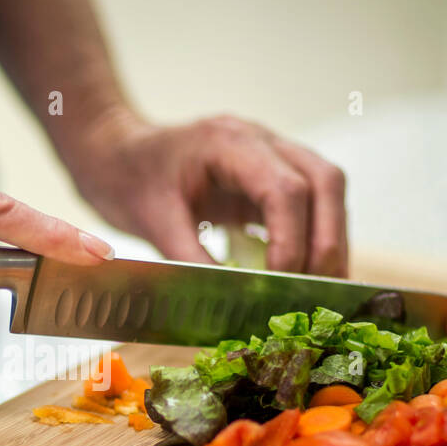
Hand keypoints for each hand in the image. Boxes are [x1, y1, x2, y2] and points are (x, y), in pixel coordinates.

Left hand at [63, 110, 347, 275]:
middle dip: (328, 242)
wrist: (116, 154)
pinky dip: (315, 240)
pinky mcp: (272, 178)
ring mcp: (273, 155)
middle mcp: (261, 140)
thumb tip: (232, 305)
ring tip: (319, 292)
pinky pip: (312, 204)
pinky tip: (307, 277)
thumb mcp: (152, 223)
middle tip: (318, 293)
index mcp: (228, 142)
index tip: (280, 285)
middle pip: (325, 181)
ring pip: (329, 191)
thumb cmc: (128, 177)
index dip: (291, 241)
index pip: (285, 188)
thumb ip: (191, 260)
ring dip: (329, 242)